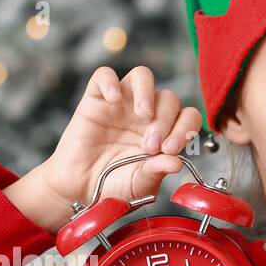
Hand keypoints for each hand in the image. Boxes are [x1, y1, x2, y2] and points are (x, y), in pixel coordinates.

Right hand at [5, 65, 202, 232]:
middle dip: (164, 121)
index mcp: (164, 133)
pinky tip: (113, 99)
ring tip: (142, 114)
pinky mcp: (96, 100)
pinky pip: (104, 76)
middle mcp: (146, 114)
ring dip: (147, 92)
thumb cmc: (112, 185)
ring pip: (142, 76)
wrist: (79, 189)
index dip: (185, 128)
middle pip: (168, 98)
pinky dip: (110, 82)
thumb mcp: (139, 184)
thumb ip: (157, 172)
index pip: (186, 117)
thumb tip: (176, 163)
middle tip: (150, 145)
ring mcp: (122, 104)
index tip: (170, 149)